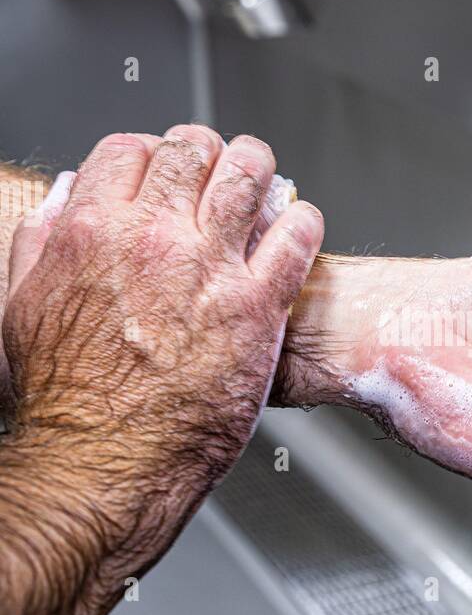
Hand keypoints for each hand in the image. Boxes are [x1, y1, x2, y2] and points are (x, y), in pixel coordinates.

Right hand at [4, 123, 322, 548]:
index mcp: (92, 233)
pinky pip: (296, 235)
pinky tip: (296, 229)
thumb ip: (41, 244)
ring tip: (264, 184)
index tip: (165, 169)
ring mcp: (209, 270)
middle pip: (193, 150)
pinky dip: (301, 221)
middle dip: (208, 154)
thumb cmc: (62, 404)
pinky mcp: (257, 307)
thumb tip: (64, 198)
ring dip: (259, 171)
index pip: (131, 149)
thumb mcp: (21, 309)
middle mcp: (153, 240)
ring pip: (249, 175)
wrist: (103, 465)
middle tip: (219, 170)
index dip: (152, 152)